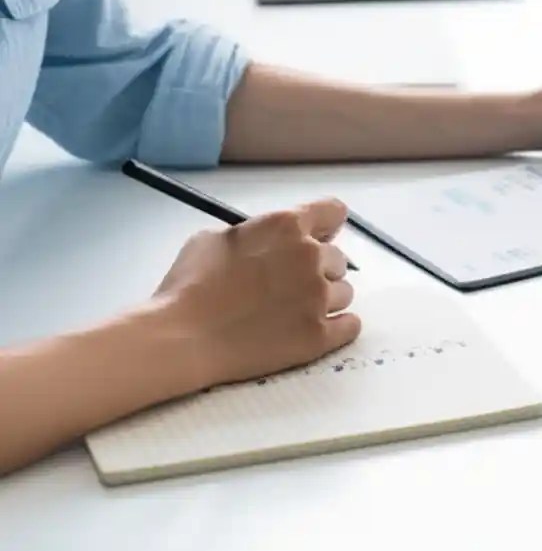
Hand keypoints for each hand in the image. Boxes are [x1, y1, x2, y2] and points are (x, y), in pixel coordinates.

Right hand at [154, 199, 360, 387]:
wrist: (182, 337)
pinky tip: (315, 327)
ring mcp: (319, 298)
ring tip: (293, 310)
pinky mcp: (320, 335)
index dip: (325, 227)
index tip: (318, 238)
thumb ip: (255, 233)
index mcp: (287, 226)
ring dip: (325, 298)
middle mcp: (311, 257)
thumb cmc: (189, 285)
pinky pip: (350, 325)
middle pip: (339, 259)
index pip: (334, 212)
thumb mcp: (214, 238)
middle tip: (289, 285)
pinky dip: (338, 326)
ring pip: (344, 292)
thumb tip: (271, 241)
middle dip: (319, 269)